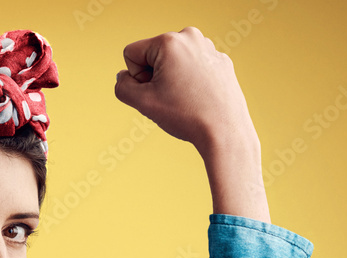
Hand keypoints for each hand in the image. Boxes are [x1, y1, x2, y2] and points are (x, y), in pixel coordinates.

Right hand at [114, 27, 270, 222]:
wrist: (224, 132)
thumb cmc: (186, 116)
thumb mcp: (143, 103)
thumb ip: (122, 87)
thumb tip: (123, 77)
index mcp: (169, 41)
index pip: (132, 54)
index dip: (136, 78)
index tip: (154, 93)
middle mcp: (190, 37)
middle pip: (153, 55)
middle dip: (155, 76)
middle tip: (171, 98)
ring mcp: (209, 48)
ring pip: (173, 62)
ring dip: (172, 78)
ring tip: (186, 98)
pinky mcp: (221, 61)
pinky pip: (193, 67)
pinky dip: (191, 81)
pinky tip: (199, 97)